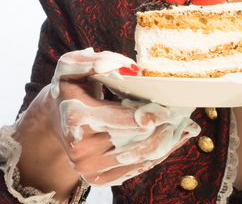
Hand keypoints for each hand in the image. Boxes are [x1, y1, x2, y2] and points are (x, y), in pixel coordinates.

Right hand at [31, 49, 199, 186]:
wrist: (54, 122)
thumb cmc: (69, 88)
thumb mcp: (71, 66)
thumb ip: (92, 61)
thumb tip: (122, 67)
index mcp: (76, 117)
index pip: (128, 120)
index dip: (156, 113)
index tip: (176, 105)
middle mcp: (81, 149)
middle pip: (140, 141)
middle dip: (168, 126)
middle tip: (188, 111)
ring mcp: (89, 169)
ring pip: (143, 157)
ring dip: (169, 140)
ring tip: (187, 124)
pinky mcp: (99, 179)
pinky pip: (138, 168)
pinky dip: (160, 153)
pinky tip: (176, 138)